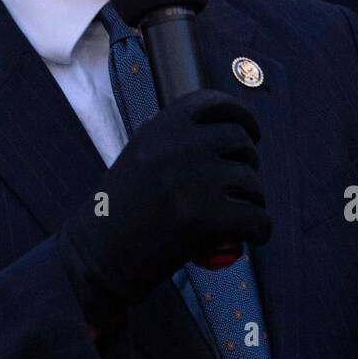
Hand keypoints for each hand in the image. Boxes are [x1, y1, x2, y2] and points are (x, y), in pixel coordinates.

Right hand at [57, 90, 270, 331]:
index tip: (251, 133)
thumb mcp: (142, 157)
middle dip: (249, 165)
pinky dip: (260, 230)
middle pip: (241, 142)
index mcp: (161, 127)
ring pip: (252, 183)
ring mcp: (193, 180)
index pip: (216, 103)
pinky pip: (256, 219)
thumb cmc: (120, 211)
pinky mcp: (206, 218)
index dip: (242, 116)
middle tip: (239, 188)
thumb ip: (176, 141)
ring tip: (240, 216)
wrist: (97, 255)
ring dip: (254, 201)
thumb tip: (231, 134)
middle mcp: (178, 146)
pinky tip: (252, 237)